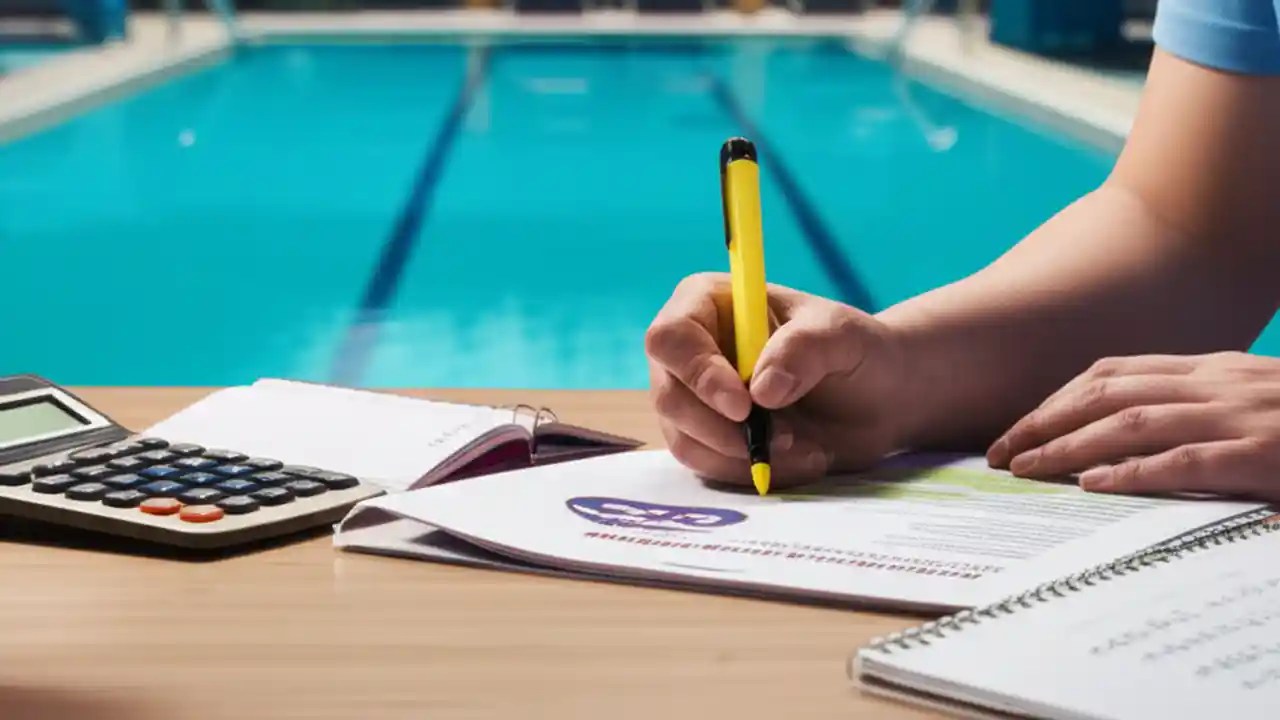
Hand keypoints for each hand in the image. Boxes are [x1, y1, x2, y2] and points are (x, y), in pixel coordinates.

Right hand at [645, 273, 907, 486]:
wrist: (878, 399)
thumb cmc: (857, 350)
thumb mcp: (843, 336)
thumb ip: (805, 349)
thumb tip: (761, 390)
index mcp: (709, 303)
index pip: (672, 337)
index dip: (698, 373)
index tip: (743, 406)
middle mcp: (689, 350)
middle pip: (669, 395)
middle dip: (723, 428)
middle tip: (787, 437)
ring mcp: (692, 398)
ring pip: (685, 438)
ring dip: (743, 454)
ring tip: (804, 446)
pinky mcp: (706, 439)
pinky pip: (707, 466)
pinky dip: (750, 471)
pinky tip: (796, 459)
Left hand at [988, 352, 1279, 501]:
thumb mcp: (1250, 400)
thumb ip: (1195, 407)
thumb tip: (1126, 438)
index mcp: (1210, 369)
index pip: (1111, 372)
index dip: (1056, 399)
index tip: (1017, 427)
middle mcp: (1216, 383)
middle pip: (1105, 392)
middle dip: (1044, 421)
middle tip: (999, 452)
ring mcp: (1239, 416)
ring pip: (1131, 422)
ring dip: (1070, 447)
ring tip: (1026, 469)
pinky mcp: (1262, 454)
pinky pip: (1184, 461)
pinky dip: (1133, 472)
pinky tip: (1094, 487)